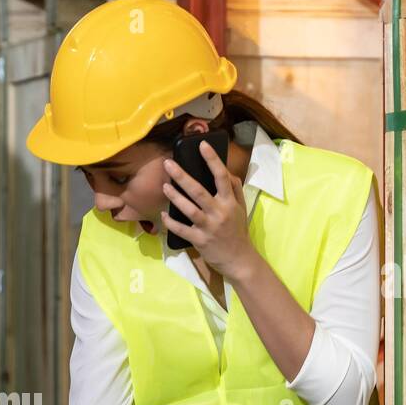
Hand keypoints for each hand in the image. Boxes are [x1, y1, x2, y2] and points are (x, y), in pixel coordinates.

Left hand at [161, 139, 257, 279]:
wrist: (239, 259)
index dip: (212, 160)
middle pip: (198, 191)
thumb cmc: (238, 231)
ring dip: (174, 197)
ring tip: (164, 186)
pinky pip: (181, 230)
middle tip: (168, 164)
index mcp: (229, 202)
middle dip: (182, 176)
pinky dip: (171, 223)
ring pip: (189, 209)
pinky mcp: (199, 240)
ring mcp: (208, 227)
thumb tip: (226, 171)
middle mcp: (219, 212)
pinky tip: (164, 215)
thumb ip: (235, 189)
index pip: (221, 176)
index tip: (202, 145)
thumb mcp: (241, 208)